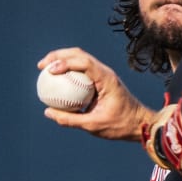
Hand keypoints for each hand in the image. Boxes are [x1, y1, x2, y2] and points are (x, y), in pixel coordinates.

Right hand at [36, 48, 153, 141]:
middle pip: (79, 54)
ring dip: (62, 60)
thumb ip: (70, 119)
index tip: (50, 71)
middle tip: (41, 67)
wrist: (139, 123)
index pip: (83, 62)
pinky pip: (82, 71)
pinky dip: (68, 71)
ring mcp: (103, 74)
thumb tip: (48, 112)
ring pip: (80, 59)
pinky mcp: (101, 80)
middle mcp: (105, 72)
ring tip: (45, 70)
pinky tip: (56, 82)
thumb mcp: (93, 125)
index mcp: (106, 78)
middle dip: (58, 56)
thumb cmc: (120, 125)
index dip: (64, 62)